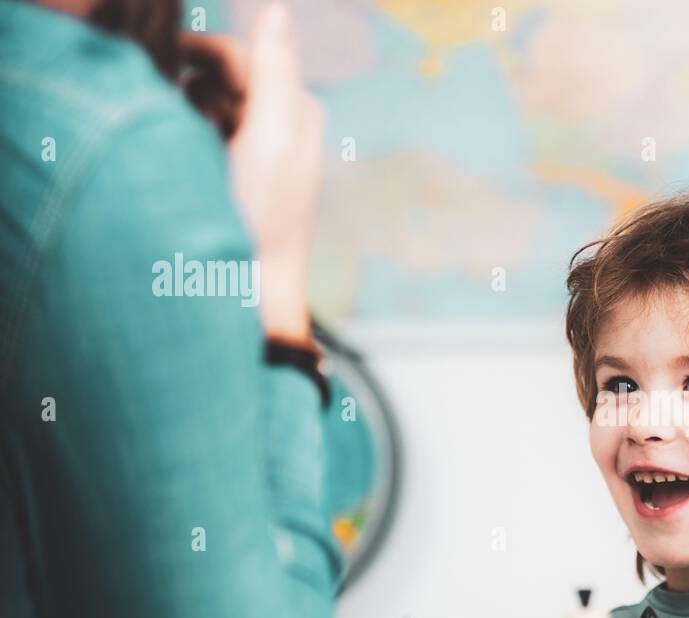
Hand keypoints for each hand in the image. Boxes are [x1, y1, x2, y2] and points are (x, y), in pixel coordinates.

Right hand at [184, 4, 321, 343]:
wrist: (251, 291)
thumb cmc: (261, 216)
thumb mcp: (271, 135)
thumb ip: (274, 70)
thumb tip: (276, 8)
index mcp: (299, 112)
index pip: (243, 56)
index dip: (202, 55)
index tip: (164, 63)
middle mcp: (287, 129)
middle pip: (226, 79)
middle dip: (194, 85)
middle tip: (173, 115)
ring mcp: (264, 158)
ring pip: (212, 107)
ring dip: (189, 111)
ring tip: (181, 142)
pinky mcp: (243, 184)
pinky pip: (209, 140)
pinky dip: (191, 139)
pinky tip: (184, 161)